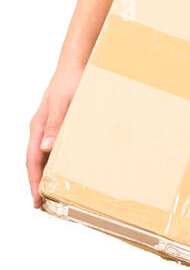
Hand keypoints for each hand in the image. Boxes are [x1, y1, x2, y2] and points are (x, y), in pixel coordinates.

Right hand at [27, 61, 85, 207]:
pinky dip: (57, 162)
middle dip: (36, 183)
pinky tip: (65, 169)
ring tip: (52, 193)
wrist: (76, 65)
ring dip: (46, 174)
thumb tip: (46, 148)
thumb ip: (55, 124)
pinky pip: (55, 148)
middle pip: (35, 162)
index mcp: (37, 128)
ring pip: (44, 156)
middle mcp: (41, 131)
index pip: (32, 160)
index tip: (35, 199)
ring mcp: (49, 128)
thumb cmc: (69, 82)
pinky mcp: (60, 125)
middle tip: (42, 204)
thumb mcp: (62, 103)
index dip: (33, 181)